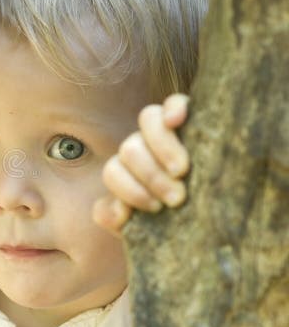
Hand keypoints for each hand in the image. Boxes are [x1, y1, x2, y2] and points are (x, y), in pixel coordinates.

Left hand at [93, 93, 190, 234]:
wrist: (214, 213)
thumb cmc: (176, 218)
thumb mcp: (145, 225)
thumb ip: (115, 217)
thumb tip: (119, 210)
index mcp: (126, 171)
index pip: (113, 172)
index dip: (129, 190)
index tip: (155, 208)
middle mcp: (141, 146)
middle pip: (130, 148)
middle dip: (151, 176)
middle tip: (175, 199)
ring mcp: (163, 128)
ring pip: (147, 120)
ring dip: (163, 149)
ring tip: (181, 172)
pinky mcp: (189, 113)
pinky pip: (175, 101)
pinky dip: (173, 108)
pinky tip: (177, 120)